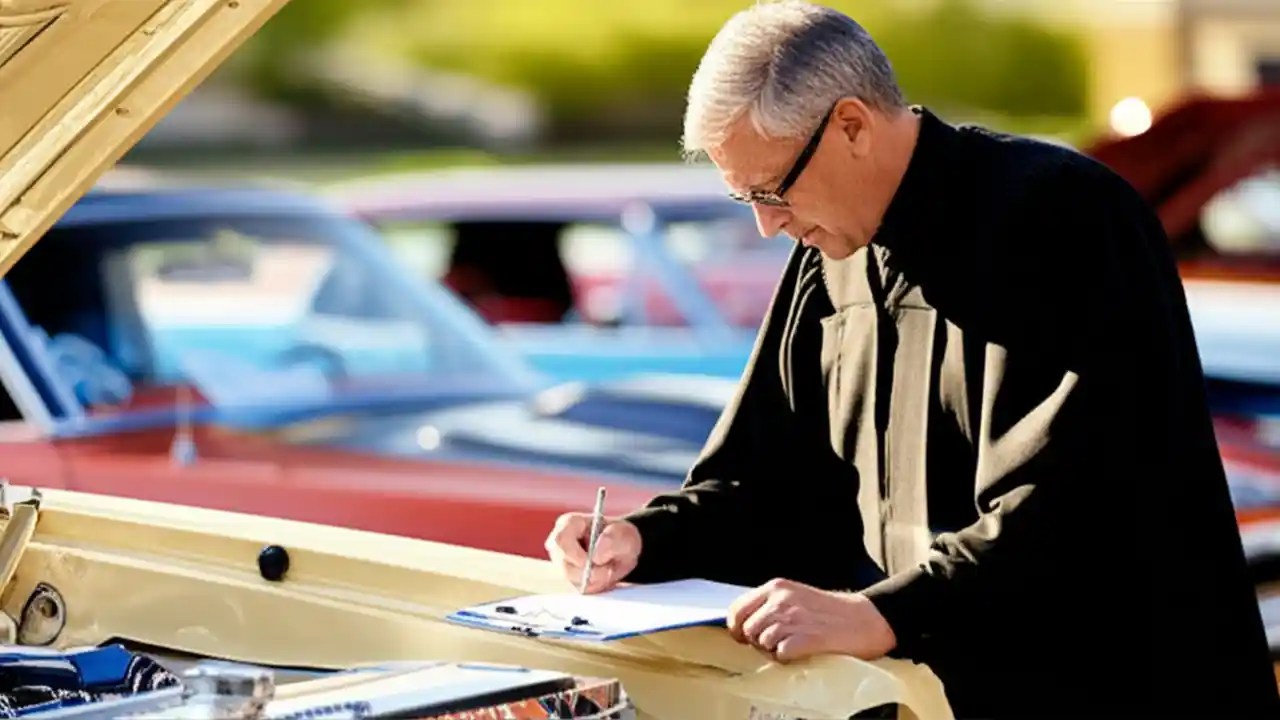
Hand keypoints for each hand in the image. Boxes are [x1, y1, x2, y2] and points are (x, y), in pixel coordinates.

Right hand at [544, 512, 640, 593]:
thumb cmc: (621, 537)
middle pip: (564, 565)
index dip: (575, 555)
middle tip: (608, 570)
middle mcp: (560, 544)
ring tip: (609, 569)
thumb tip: (596, 555)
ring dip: (595, 579)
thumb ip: (613, 540)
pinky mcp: (568, 579)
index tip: (594, 562)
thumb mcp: (625, 534)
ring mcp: (561, 562)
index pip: (560, 541)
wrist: (623, 551)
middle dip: (589, 572)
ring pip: (571, 580)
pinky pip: (579, 589)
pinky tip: (604, 577)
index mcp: (569, 524)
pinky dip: (595, 586)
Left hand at [727, 578, 896, 662]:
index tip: (745, 637)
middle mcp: (781, 600)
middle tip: (779, 642)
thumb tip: (741, 625)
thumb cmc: (828, 611)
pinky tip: (801, 651)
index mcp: (776, 587)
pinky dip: (787, 658)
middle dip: (759, 642)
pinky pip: (780, 654)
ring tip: (792, 645)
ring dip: (774, 650)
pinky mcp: (807, 637)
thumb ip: (768, 605)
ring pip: (763, 643)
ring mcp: (794, 618)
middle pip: (748, 630)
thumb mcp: (794, 596)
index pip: (737, 609)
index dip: (737, 628)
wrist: (865, 619)